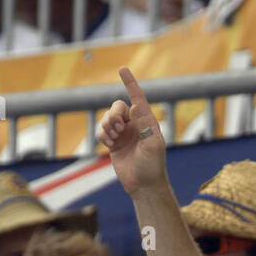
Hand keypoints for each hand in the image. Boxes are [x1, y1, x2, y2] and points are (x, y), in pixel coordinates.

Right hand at [97, 67, 167, 195]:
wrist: (144, 186)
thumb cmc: (153, 166)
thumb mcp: (152, 145)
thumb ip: (145, 125)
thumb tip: (135, 106)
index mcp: (147, 121)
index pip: (137, 98)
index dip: (130, 83)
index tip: (122, 68)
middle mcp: (135, 125)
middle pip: (118, 107)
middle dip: (114, 114)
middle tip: (117, 128)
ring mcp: (124, 134)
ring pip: (107, 118)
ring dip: (107, 126)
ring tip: (114, 139)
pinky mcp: (114, 144)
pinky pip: (102, 131)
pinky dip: (103, 135)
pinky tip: (110, 145)